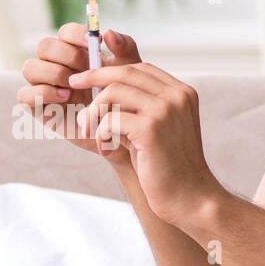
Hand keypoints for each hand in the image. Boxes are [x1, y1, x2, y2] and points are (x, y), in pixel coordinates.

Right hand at [16, 23, 141, 166]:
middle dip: (65, 55)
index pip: (64, 32)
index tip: (93, 44)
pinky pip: (24, 95)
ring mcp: (44, 86)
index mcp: (75, 52)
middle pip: (44, 46)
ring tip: (72, 87)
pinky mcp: (38, 108)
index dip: (75, 34)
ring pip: (30, 67)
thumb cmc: (122, 98)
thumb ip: (124, 48)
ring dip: (52, 73)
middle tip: (85, 69)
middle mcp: (55, 65)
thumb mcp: (128, 71)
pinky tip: (64, 99)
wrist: (118, 131)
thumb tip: (108, 32)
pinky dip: (42, 93)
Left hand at [66, 62, 223, 224]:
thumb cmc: (169, 167)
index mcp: (182, 93)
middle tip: (73, 83)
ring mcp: (165, 110)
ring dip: (94, 110)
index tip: (88, 75)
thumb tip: (102, 92)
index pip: (140, 68)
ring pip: (114, 92)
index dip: (111, 68)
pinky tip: (105, 150)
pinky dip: (100, 133)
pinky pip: (111, 119)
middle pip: (126, 72)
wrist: (190, 198)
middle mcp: (176, 96)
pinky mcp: (151, 129)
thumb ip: (139, 108)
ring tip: (90, 130)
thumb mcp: (156, 129)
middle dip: (94, 76)